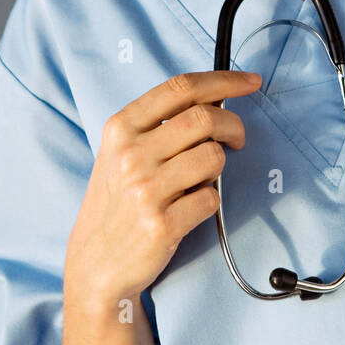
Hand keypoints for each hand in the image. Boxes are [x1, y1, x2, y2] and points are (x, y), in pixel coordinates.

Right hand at [64, 69, 260, 313]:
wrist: (94, 264)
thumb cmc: (116, 202)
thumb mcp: (119, 152)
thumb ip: (158, 125)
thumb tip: (216, 99)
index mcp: (120, 128)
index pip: (181, 88)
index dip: (223, 80)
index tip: (251, 82)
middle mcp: (130, 154)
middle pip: (205, 118)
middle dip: (234, 126)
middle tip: (237, 140)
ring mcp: (145, 190)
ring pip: (214, 157)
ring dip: (220, 167)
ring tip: (203, 178)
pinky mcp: (162, 224)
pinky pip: (212, 197)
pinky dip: (211, 199)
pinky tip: (191, 207)